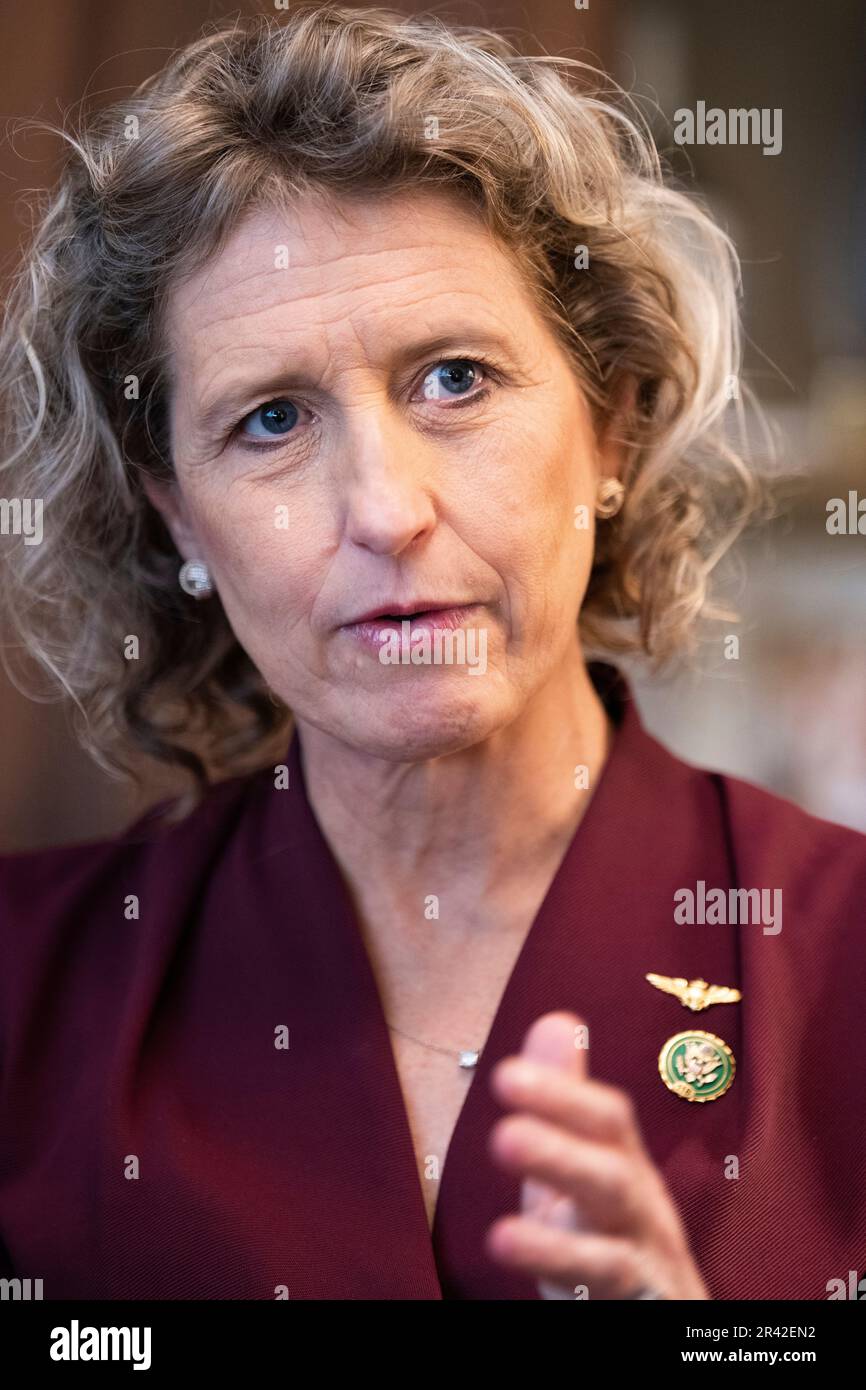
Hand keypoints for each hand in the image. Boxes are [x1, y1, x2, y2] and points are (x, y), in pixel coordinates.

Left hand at [485, 1011, 709, 1299]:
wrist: (661, 1310)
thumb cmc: (617, 1235)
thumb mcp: (584, 1165)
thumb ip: (566, 1101)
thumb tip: (555, 1019)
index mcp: (624, 1168)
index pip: (606, 1121)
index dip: (561, 1096)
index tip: (504, 1075)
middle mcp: (641, 1212)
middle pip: (614, 1179)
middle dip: (560, 1156)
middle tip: (503, 1135)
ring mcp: (646, 1266)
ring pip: (615, 1256)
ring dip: (558, 1245)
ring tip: (501, 1235)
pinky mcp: (644, 1309)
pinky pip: (614, 1295)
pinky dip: (571, 1282)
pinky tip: (528, 1270)